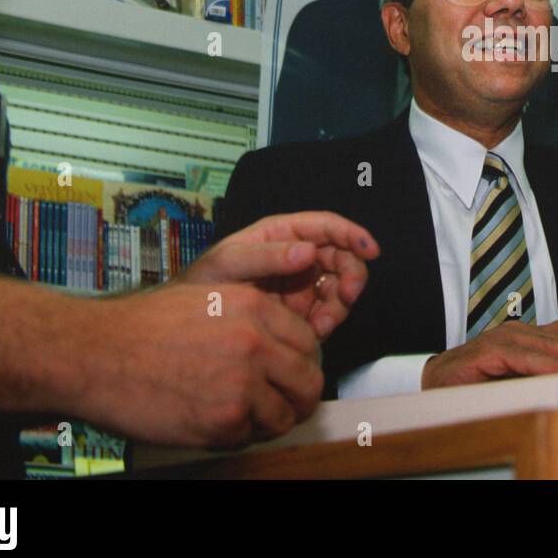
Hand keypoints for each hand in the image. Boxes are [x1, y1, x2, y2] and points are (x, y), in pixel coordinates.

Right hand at [84, 280, 323, 447]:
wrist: (96, 353)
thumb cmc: (144, 327)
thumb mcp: (209, 297)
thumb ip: (254, 318)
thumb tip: (288, 345)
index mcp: (254, 306)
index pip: (310, 342)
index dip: (303, 362)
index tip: (291, 374)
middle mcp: (254, 342)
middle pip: (309, 381)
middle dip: (299, 396)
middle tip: (282, 403)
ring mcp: (241, 383)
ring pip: (286, 415)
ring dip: (270, 421)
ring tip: (245, 416)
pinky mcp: (224, 419)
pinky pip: (251, 437)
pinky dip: (238, 436)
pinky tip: (215, 422)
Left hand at [185, 211, 378, 338]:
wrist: (187, 325)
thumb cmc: (201, 284)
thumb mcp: (228, 264)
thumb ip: (267, 256)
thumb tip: (307, 251)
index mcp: (281, 234)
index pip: (326, 226)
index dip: (352, 234)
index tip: (370, 249)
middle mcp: (296, 255)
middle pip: (341, 256)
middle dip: (351, 274)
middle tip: (348, 296)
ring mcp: (301, 283)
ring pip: (340, 285)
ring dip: (341, 303)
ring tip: (322, 323)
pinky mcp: (302, 309)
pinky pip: (329, 310)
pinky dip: (329, 321)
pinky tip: (314, 331)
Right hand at [421, 314, 557, 388]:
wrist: (438, 385)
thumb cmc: (477, 381)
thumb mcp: (520, 375)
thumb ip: (545, 369)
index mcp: (528, 336)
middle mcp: (518, 332)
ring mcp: (503, 338)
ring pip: (549, 346)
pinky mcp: (488, 351)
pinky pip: (524, 358)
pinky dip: (547, 365)